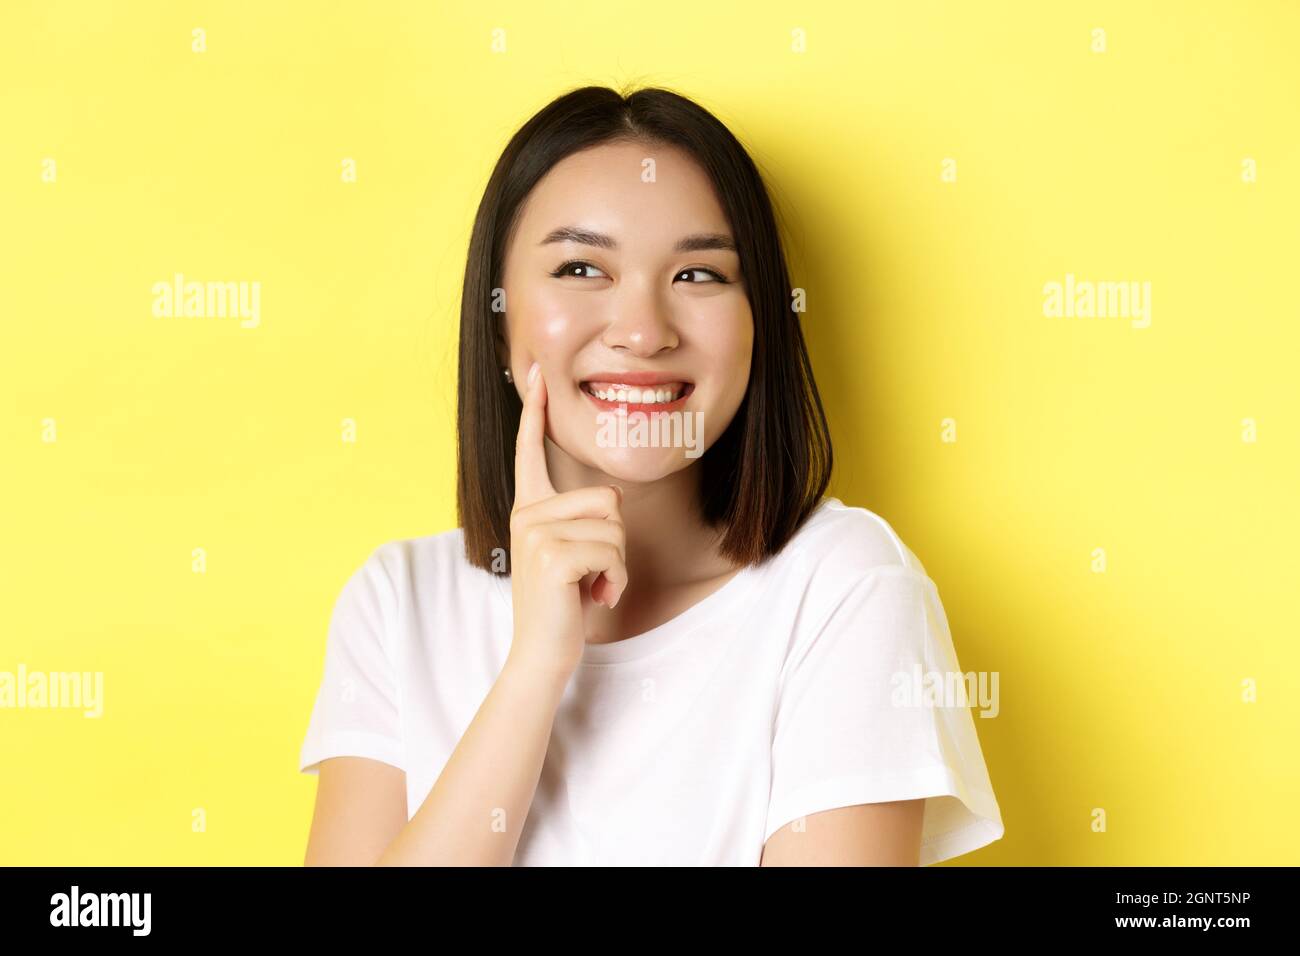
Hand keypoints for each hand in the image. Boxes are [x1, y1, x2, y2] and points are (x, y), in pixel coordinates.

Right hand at [505, 362, 627, 678]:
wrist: (542, 654)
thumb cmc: (563, 605)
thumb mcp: (569, 553)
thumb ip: (576, 521)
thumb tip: (606, 500)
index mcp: (528, 508)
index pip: (531, 450)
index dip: (536, 411)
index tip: (537, 374)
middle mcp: (527, 514)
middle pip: (607, 499)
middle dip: (615, 543)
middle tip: (591, 575)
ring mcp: (536, 533)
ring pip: (614, 527)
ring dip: (617, 565)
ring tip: (590, 587)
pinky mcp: (553, 556)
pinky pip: (613, 552)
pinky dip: (616, 581)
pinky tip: (594, 599)